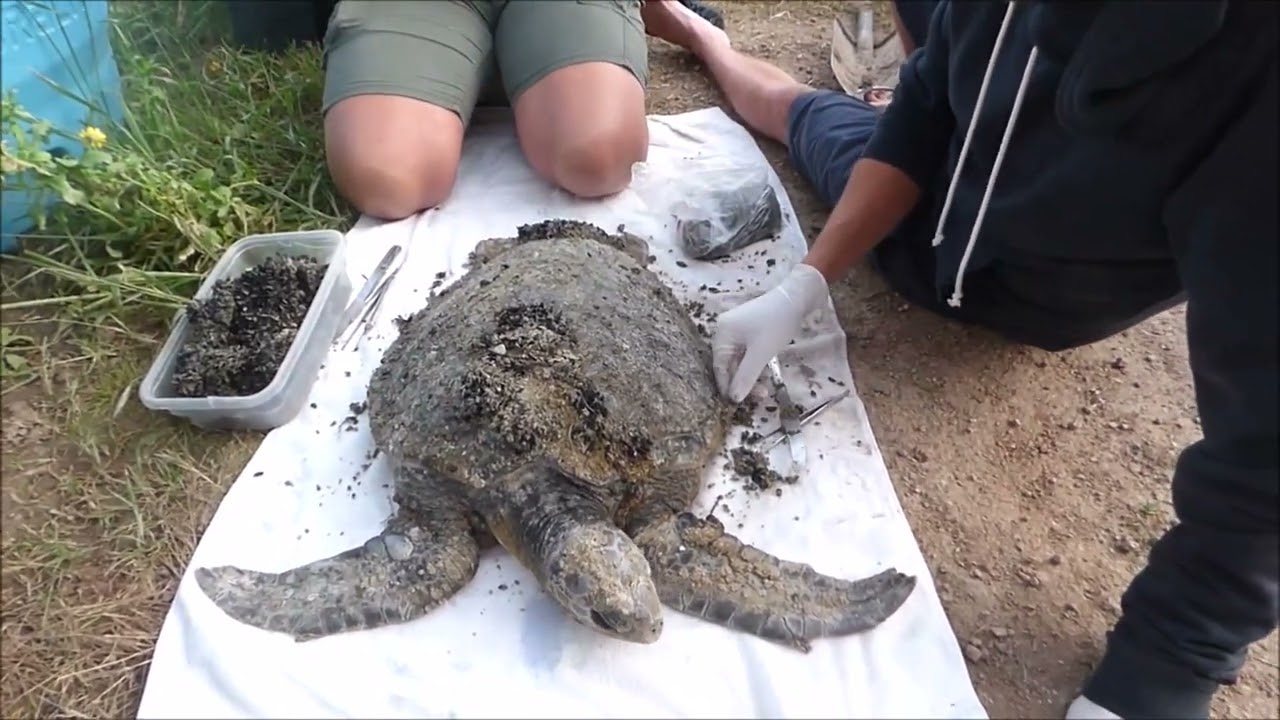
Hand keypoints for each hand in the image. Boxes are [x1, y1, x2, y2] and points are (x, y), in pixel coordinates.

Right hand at [711, 263, 829, 401]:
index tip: (738, 405)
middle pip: (729, 365)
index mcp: (722, 335)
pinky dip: (754, 365)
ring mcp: (737, 330)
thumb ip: (745, 377)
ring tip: (765, 390)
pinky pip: (747, 353)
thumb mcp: (761, 354)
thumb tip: (733, 399)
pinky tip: (764, 375)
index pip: (719, 368)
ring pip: (739, 360)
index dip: (728, 387)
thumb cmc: (776, 324)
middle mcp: (725, 332)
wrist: (797, 297)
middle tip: (760, 397)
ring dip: (750, 375)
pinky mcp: (750, 330)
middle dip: (742, 382)